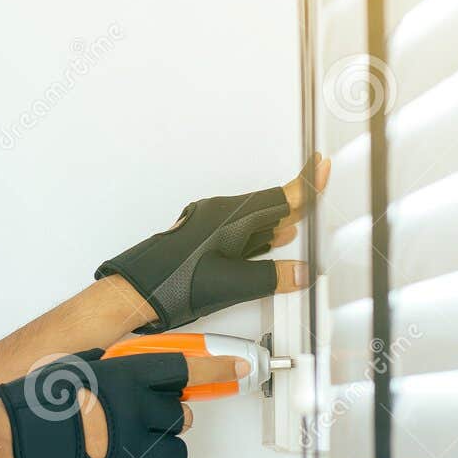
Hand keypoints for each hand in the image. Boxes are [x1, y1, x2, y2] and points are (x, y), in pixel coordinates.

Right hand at [0, 349, 244, 457]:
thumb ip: (117, 370)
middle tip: (136, 423)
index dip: (217, 370)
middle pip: (179, 415)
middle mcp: (142, 411)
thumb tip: (136, 376)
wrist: (17, 447)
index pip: (187, 370)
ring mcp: (141, 450)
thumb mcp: (80, 367)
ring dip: (157, 450)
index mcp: (129, 377)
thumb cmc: (40, 406)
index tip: (240, 371)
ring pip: (174, 451)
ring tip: (123, 451)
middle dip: (163, 418)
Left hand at [95, 153, 330, 333]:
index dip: (306, 184)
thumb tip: (301, 273)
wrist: (136, 293)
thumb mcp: (232, 284)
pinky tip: (271, 241)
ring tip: (303, 219)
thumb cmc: (174, 285)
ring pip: (256, 218)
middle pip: (270, 205)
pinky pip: (243, 230)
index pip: (280, 197)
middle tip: (320, 190)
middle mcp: (221, 215)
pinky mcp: (204, 240)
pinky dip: (262, 233)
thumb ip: (272, 277)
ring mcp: (211, 226)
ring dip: (280, 219)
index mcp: (230, 218)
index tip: (321, 164)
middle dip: (297, 202)